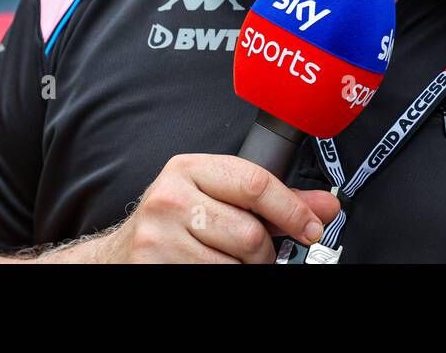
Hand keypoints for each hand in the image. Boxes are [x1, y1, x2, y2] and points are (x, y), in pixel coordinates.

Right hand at [94, 153, 340, 262]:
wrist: (120, 256)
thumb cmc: (175, 222)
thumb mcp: (217, 197)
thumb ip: (273, 199)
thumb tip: (326, 206)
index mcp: (190, 168)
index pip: (256, 183)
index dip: (293, 210)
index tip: (313, 228)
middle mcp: (171, 197)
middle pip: (250, 232)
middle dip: (265, 252)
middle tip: (259, 254)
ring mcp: (159, 236)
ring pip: (236, 264)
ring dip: (245, 270)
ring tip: (229, 260)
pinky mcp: (155, 266)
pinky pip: (216, 279)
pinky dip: (225, 278)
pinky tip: (211, 267)